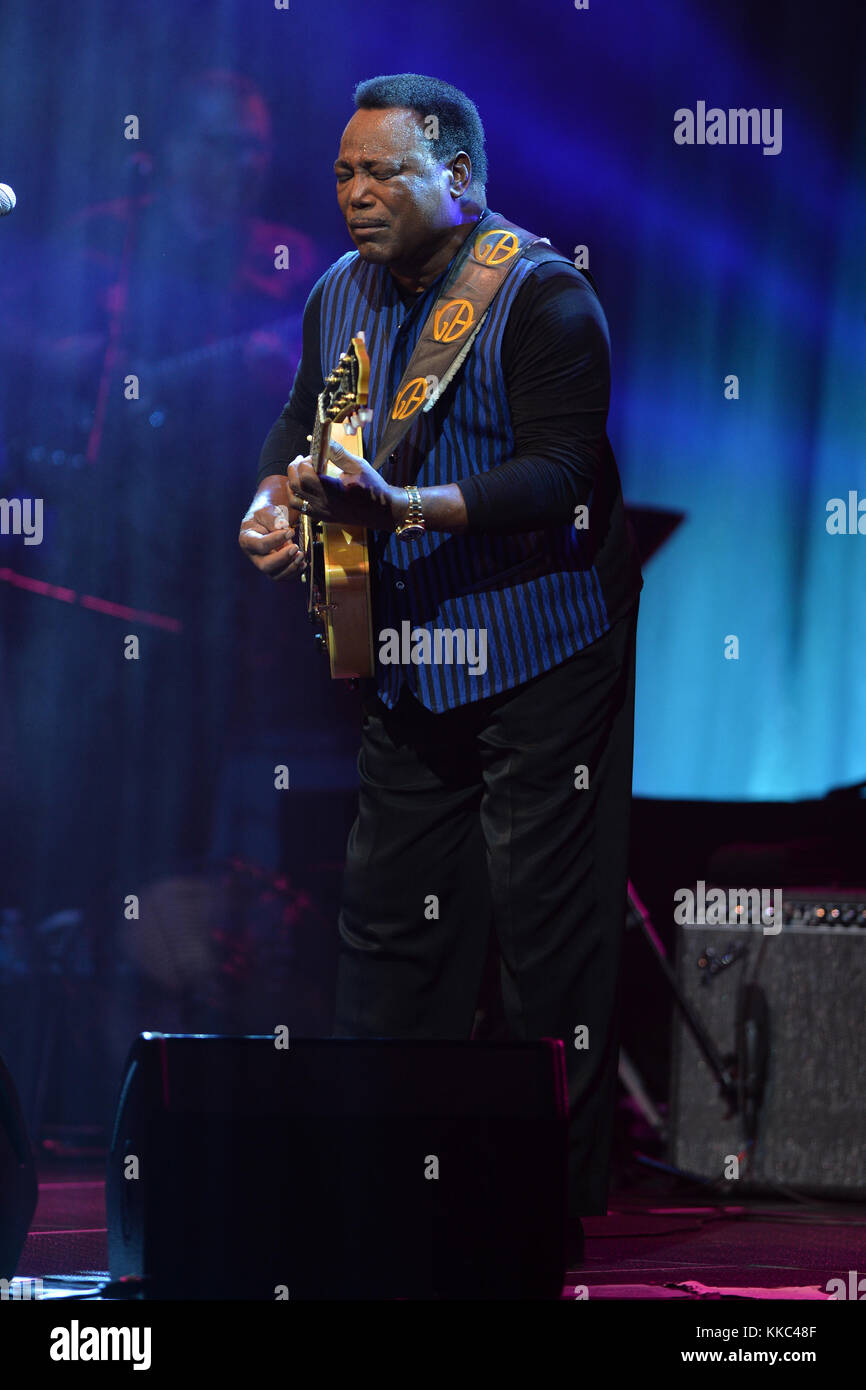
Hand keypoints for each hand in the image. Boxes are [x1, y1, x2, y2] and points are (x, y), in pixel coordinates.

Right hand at [238, 474, 306, 581]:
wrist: (268, 521)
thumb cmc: (266, 516)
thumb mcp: (267, 511)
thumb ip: (273, 519)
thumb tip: (283, 528)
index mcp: (247, 539)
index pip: (260, 545)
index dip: (276, 540)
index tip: (291, 532)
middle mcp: (254, 555)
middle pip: (265, 566)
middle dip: (282, 559)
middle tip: (296, 548)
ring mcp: (264, 564)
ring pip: (275, 575)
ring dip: (291, 567)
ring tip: (301, 555)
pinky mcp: (275, 569)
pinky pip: (284, 577)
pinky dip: (295, 572)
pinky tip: (303, 563)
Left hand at [287, 441, 404, 530]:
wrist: (382, 511)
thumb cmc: (373, 488)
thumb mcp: (359, 466)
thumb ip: (339, 453)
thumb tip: (325, 440)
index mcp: (333, 491)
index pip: (306, 475)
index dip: (305, 462)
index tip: (313, 455)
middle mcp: (324, 504)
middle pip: (295, 486)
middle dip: (295, 469)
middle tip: (301, 460)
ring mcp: (322, 513)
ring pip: (294, 500)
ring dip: (292, 484)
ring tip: (300, 473)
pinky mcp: (322, 518)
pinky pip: (301, 509)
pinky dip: (298, 496)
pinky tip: (305, 486)